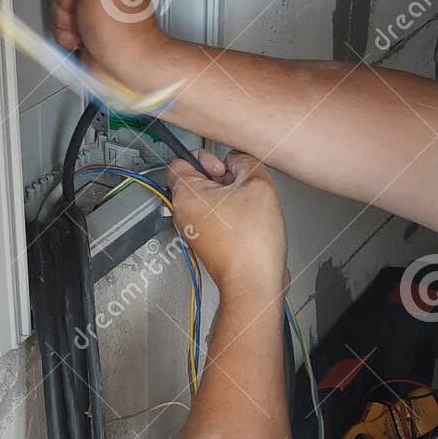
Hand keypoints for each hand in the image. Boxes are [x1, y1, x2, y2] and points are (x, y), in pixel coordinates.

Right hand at [51, 0, 169, 93]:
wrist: (128, 69)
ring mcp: (93, 5)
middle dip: (66, 3)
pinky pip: (61, 22)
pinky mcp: (85, 24)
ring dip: (66, 21)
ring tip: (85, 29)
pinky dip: (67, 34)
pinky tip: (82, 39)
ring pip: (59, 4)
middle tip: (84, 12)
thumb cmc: (123, 32)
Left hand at [167, 150, 287, 303]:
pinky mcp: (207, 243)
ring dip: (229, 195)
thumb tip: (239, 159)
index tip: (222, 164)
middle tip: (239, 184)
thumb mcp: (258, 185)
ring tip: (247, 203)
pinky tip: (249, 219)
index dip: (205, 157)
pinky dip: (231, 213)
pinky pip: (215, 217)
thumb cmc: (250, 243)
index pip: (180, 161)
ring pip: (208, 199)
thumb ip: (246, 162)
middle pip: (195, 180)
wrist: (254, 282)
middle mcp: (183, 214)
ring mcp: (194, 230)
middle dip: (220, 176)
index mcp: (186, 195)